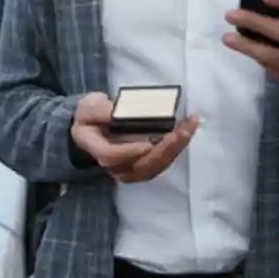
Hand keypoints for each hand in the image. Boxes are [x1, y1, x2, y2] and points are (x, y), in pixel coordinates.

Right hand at [70, 92, 199, 182]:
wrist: (93, 129)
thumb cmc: (90, 117)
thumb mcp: (88, 107)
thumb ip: (101, 110)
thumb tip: (119, 112)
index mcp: (97, 149)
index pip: (111, 156)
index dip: (128, 152)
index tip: (146, 144)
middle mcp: (115, 167)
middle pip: (141, 166)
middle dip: (164, 149)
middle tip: (181, 131)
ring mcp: (131, 170)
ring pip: (156, 166)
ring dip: (176, 148)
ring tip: (190, 127)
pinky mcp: (144, 166)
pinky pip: (162, 162)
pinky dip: (177, 148)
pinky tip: (188, 131)